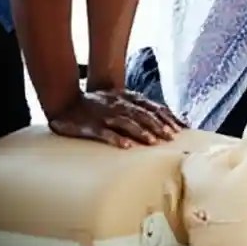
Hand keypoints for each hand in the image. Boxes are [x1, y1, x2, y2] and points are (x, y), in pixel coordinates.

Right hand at [48, 89, 184, 148]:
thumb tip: (160, 117)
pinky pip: (105, 133)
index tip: (180, 129)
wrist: (66, 100)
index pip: (153, 107)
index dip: (167, 117)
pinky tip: (126, 146)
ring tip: (153, 142)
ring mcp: (105, 115)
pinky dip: (117, 139)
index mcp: (128, 98)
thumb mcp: (119, 98)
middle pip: (143, 115)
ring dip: (141, 132)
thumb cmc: (96, 103)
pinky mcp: (91, 126)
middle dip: (158, 126)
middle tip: (171, 138)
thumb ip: (138, 106)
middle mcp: (119, 105)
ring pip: (127, 122)